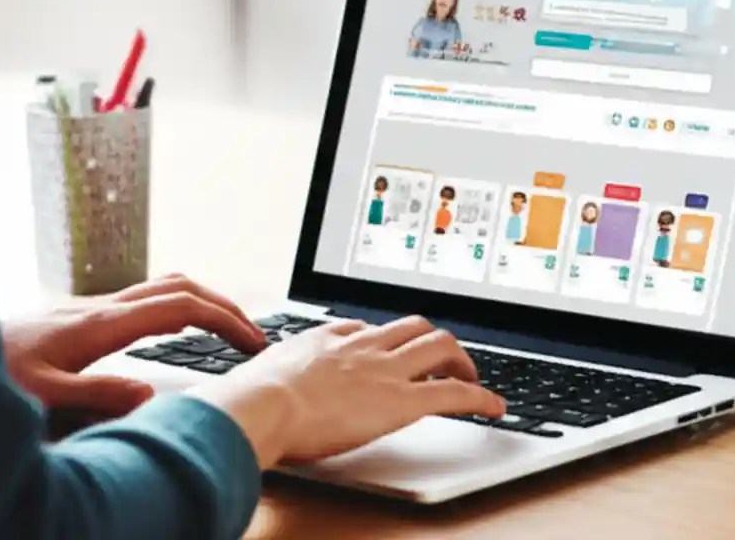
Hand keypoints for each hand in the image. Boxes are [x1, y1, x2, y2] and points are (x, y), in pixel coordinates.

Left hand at [3, 273, 265, 417]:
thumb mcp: (42, 394)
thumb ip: (97, 393)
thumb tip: (152, 393)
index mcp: (102, 323)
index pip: (181, 305)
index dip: (224, 319)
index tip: (252, 343)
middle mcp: (103, 307)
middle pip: (181, 286)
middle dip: (225, 305)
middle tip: (254, 336)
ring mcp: (95, 307)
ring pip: (165, 286)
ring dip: (205, 301)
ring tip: (229, 330)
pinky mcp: (86, 315)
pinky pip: (148, 298)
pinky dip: (181, 305)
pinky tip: (181, 328)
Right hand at [187, 315, 504, 468]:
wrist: (257, 407)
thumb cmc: (245, 400)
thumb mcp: (253, 378)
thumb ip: (262, 379)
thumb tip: (240, 394)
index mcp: (324, 337)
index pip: (367, 329)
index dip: (386, 340)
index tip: (390, 350)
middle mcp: (360, 345)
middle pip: (413, 326)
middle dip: (433, 341)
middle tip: (443, 360)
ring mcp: (384, 368)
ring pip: (441, 346)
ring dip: (463, 361)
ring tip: (472, 378)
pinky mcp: (402, 398)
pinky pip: (455, 392)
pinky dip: (482, 398)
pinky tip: (495, 407)